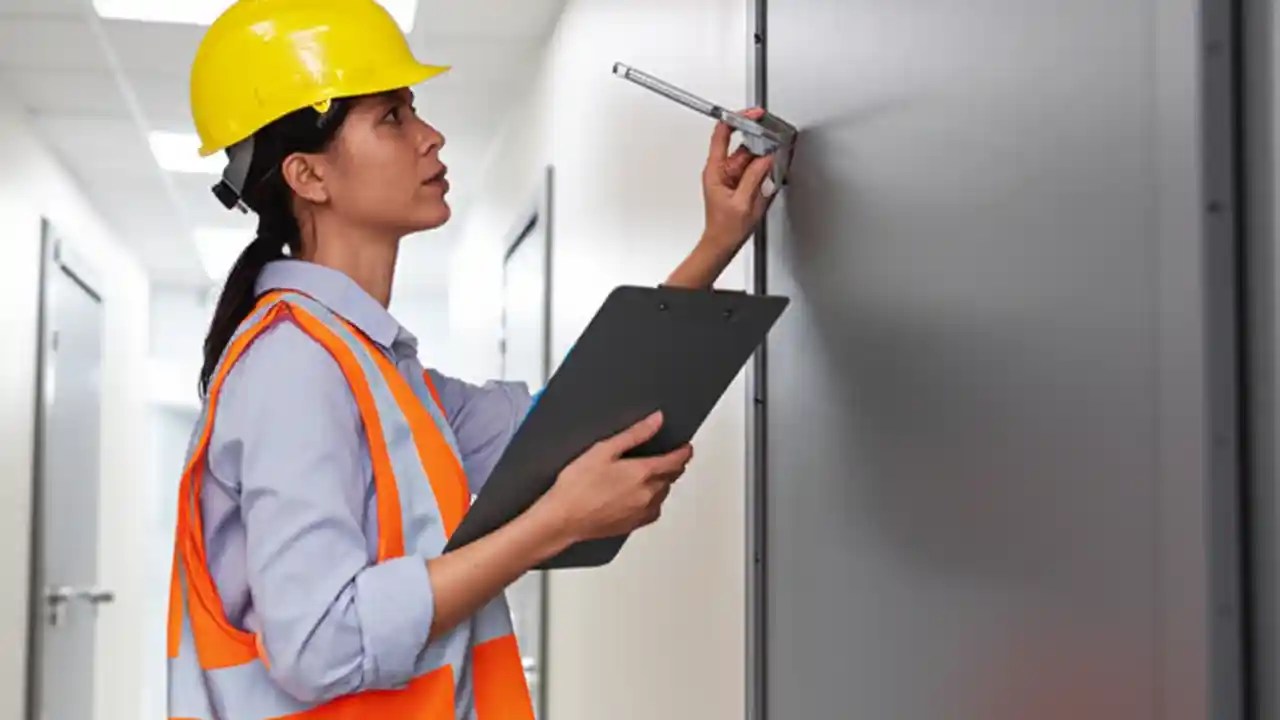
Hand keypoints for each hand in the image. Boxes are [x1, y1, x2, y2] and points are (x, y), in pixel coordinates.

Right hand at [538, 411, 692, 542]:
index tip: (686, 447)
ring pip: (663, 494)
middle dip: (673, 465)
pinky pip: (653, 510)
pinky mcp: (634, 525)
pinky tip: (639, 495)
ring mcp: (642, 512)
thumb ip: (635, 434)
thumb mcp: (604, 450)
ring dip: (663, 483)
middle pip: (672, 477)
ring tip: (649, 474)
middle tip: (668, 457)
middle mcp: (648, 494)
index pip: (676, 460)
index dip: (684, 451)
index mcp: (644, 473)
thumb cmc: (577, 486)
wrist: (563, 519)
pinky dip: (653, 500)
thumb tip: (657, 421)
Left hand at [701, 107, 776, 253]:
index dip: (737, 118)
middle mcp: (721, 169)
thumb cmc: (725, 229)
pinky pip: (752, 168)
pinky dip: (762, 169)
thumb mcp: (744, 203)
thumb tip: (766, 158)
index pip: (722, 133)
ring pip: (749, 156)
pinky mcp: (738, 182)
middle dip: (758, 142)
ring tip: (771, 167)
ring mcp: (730, 175)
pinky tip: (769, 175)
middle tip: (772, 141)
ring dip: (762, 159)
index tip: (753, 113)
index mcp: (715, 170)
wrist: (722, 244)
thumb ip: (755, 177)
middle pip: (740, 143)